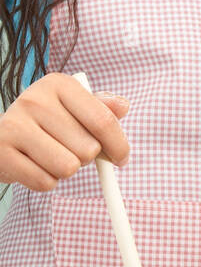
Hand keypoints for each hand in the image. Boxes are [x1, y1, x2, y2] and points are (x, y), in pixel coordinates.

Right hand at [0, 72, 129, 189]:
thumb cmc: (45, 123)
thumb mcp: (73, 108)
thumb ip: (101, 108)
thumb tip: (123, 106)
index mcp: (58, 84)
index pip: (103, 121)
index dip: (119, 146)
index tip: (122, 159)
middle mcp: (35, 100)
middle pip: (89, 149)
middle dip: (85, 157)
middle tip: (68, 149)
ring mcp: (15, 125)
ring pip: (68, 168)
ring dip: (65, 170)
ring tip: (51, 157)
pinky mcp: (2, 152)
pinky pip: (45, 182)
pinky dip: (46, 181)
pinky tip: (35, 165)